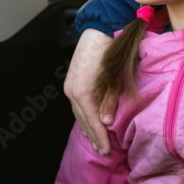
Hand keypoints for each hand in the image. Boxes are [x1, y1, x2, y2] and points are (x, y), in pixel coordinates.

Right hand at [64, 29, 115, 154]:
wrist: (97, 32)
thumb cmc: (108, 53)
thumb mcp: (114, 79)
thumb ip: (109, 101)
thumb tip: (106, 123)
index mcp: (82, 92)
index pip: (92, 121)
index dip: (100, 136)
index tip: (107, 150)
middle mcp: (72, 91)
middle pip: (83, 120)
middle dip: (93, 136)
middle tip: (102, 151)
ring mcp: (69, 87)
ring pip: (78, 114)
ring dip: (87, 128)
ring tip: (96, 142)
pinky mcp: (71, 82)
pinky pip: (76, 106)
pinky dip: (83, 117)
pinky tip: (88, 123)